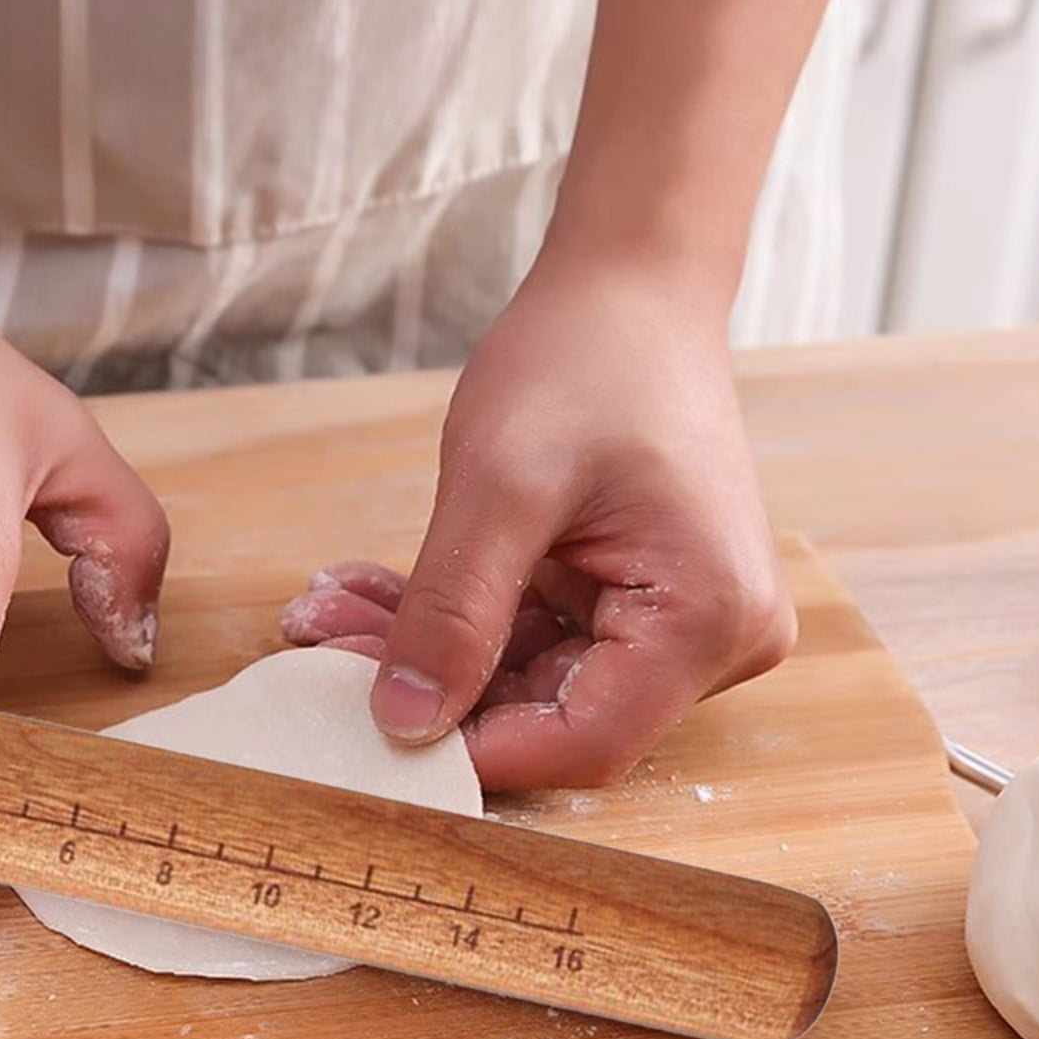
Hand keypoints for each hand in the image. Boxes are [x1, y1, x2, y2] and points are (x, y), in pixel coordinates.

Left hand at [281, 251, 793, 791]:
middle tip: (323, 645)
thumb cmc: (584, 360)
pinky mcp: (637, 605)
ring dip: (426, 652)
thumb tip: (402, 726)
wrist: (629, 289)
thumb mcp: (499, 487)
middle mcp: (714, 640)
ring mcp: (677, 626)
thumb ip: (451, 614)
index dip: (472, 748)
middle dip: (429, 687)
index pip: (583, 744)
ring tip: (331, 610)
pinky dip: (455, 623)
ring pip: (528, 684)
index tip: (367, 729)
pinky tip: (374, 595)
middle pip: (551, 716)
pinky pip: (535, 644)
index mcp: (707, 618)